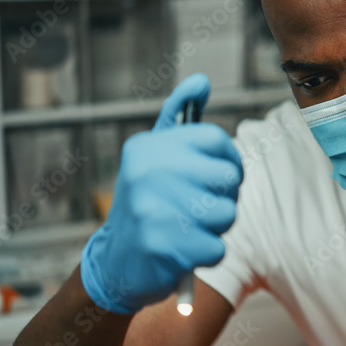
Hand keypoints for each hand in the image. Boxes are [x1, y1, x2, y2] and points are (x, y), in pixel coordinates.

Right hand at [80, 74, 243, 313]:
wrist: (116, 264)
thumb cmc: (147, 203)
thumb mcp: (154, 156)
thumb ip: (179, 117)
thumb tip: (201, 81)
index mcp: (147, 148)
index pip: (216, 140)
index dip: (229, 161)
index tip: (220, 175)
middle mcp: (147, 174)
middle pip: (228, 178)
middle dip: (224, 197)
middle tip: (199, 207)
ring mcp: (154, 211)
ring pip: (228, 214)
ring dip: (216, 227)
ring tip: (188, 228)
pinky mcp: (165, 248)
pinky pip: (218, 248)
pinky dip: (207, 254)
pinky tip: (183, 251)